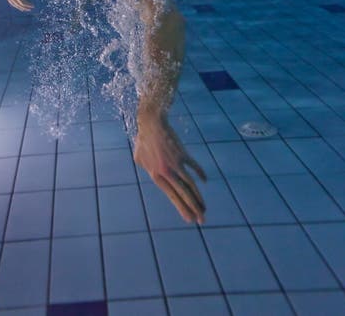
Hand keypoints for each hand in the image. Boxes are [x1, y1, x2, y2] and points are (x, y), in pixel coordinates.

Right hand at [0, 0, 33, 11]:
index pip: (22, 2)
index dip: (28, 5)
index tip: (33, 6)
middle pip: (18, 4)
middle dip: (25, 7)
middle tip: (30, 9)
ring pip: (14, 4)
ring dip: (19, 7)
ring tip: (23, 9)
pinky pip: (11, 1)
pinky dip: (15, 4)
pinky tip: (17, 4)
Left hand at [134, 105, 206, 223]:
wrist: (151, 123)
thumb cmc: (143, 140)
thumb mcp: (139, 159)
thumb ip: (147, 170)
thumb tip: (154, 176)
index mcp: (156, 175)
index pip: (172, 196)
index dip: (182, 208)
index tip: (189, 219)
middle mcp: (167, 171)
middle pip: (183, 194)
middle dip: (193, 209)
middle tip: (201, 220)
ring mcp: (176, 162)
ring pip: (190, 184)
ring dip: (199, 197)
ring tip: (204, 207)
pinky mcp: (182, 153)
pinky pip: (194, 166)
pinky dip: (200, 173)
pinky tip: (204, 180)